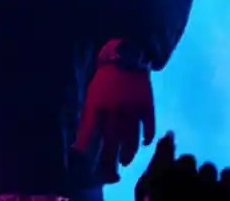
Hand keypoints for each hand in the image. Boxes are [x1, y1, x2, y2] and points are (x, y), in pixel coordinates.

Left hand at [73, 64, 155, 180]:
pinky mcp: (146, 106)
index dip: (84, 144)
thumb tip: (82, 137)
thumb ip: (89, 115)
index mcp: (97, 104)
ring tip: (125, 162)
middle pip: (111, 141)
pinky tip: (143, 145)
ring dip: (128, 153)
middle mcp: (114, 109)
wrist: (126, 56)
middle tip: (108, 173)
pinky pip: (148, 127)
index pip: (88, 130)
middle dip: (108, 159)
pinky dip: (146, 138)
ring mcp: (132, 108)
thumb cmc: (105, 78)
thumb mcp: (92, 94)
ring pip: (130, 138)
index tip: (81, 156)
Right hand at [135, 132, 229, 200]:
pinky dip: (226, 183)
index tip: (170, 177)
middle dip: (187, 176)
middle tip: (188, 197)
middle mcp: (184, 179)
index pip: (165, 151)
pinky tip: (222, 198)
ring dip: (206, 182)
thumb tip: (167, 136)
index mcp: (158, 183)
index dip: (168, 163)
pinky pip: (229, 172)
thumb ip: (152, 177)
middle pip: (187, 161)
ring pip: (208, 168)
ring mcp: (210, 187)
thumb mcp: (149, 198)